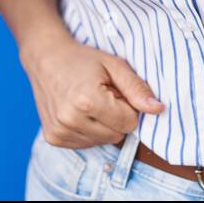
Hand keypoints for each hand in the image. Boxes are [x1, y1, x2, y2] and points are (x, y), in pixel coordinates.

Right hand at [20, 31, 165, 147]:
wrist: (45, 58)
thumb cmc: (82, 59)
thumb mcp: (114, 65)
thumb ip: (137, 88)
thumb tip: (158, 109)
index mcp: (87, 101)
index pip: (129, 123)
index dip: (127, 106)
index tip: (113, 91)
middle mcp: (71, 120)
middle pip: (117, 136)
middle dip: (116, 117)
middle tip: (102, 95)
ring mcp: (60, 131)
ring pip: (102, 142)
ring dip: (102, 125)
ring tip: (88, 102)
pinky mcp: (53, 138)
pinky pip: (86, 144)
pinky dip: (88, 130)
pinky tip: (78, 111)